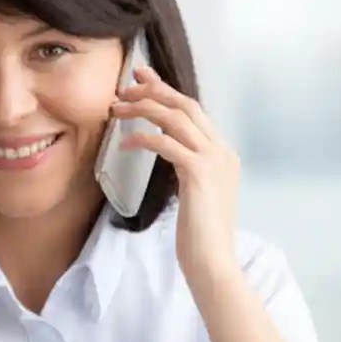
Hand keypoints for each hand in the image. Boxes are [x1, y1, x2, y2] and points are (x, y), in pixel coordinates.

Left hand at [113, 67, 240, 289]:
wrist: (213, 262)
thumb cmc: (201, 236)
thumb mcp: (198, 194)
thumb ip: (189, 168)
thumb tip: (167, 150)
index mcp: (224, 154)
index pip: (194, 111)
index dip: (167, 92)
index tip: (143, 79)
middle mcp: (222, 151)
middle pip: (186, 105)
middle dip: (154, 89)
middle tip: (126, 84)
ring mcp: (214, 160)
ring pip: (175, 117)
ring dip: (142, 108)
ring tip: (116, 108)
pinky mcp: (199, 173)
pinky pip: (165, 143)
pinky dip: (142, 138)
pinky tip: (124, 142)